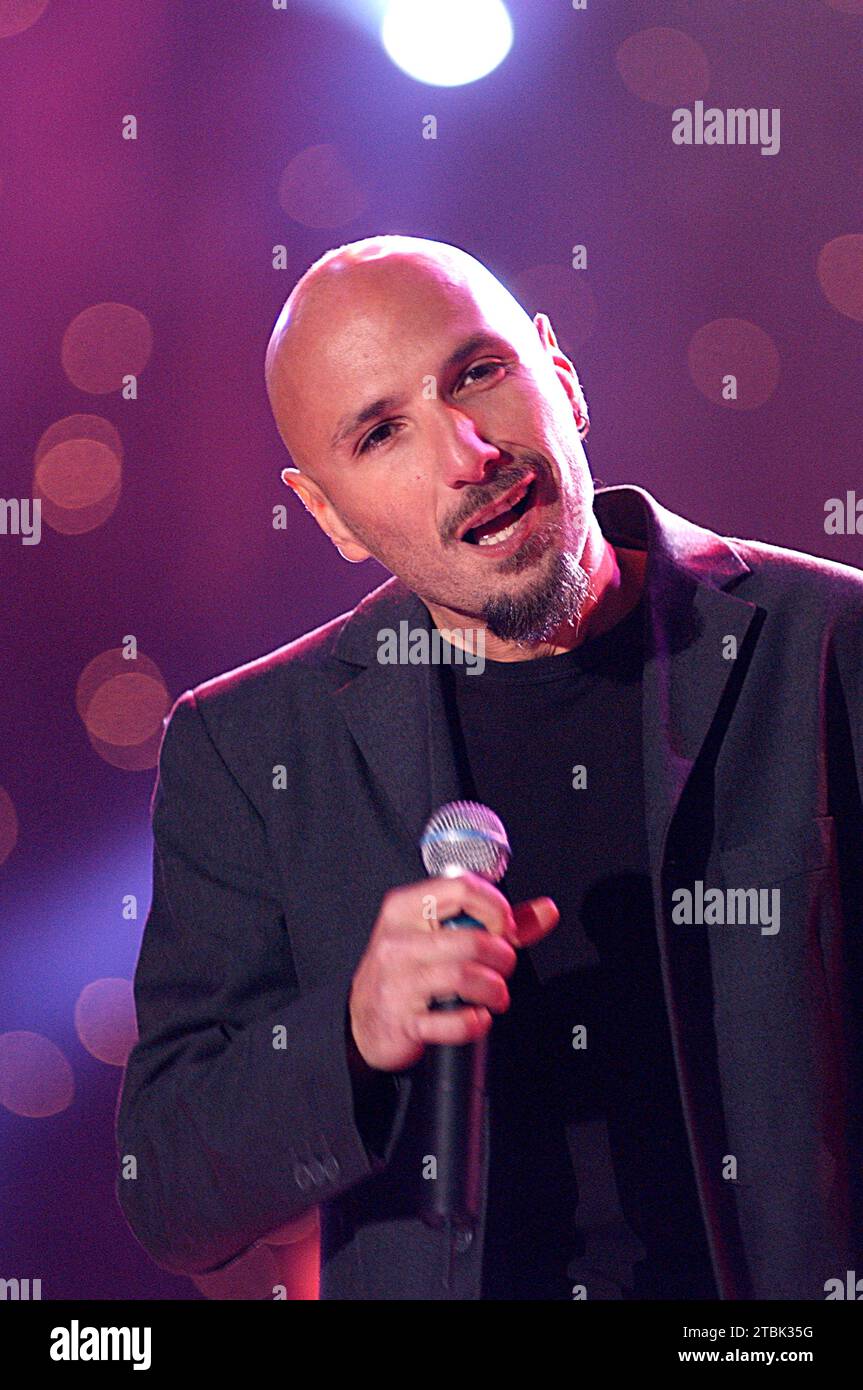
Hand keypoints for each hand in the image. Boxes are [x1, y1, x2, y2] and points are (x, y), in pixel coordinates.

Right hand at [348, 872, 558, 1071]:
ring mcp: (397, 981)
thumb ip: (495, 922)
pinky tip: (475, 1018)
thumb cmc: (406, 971)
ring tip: (495, 995)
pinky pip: (453, 1022)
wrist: (363, 1021)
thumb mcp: (440, 935)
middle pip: (472, 939)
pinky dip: (474, 1023)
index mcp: (405, 908)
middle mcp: (398, 941)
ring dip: (494, 990)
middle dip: (502, 958)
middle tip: (502, 967)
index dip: (497, 908)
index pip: (461, 888)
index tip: (506, 928)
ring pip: (464, 976)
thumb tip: (545, 911)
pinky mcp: (402, 1019)